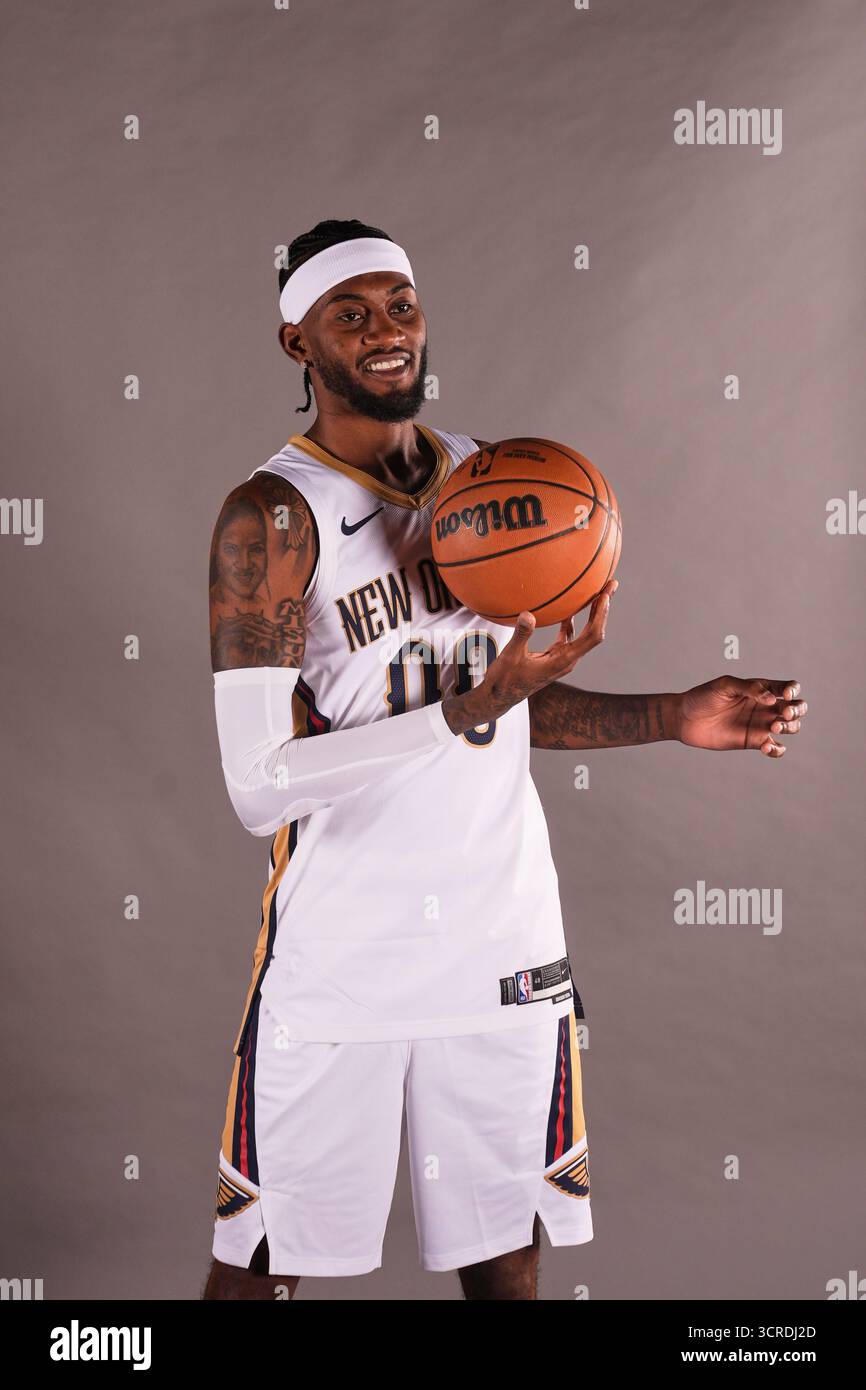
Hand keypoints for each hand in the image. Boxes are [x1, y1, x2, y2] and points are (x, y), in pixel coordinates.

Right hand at [442, 580, 617, 734]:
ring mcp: (563, 658)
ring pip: (584, 633)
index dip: (601, 616)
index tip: (605, 596)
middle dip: (603, 608)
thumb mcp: (511, 656)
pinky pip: (569, 636)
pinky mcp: (555, 656)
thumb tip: (528, 614)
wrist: (500, 696)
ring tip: (598, 591)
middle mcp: (568, 660)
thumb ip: (521, 635)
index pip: (592, 636)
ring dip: (592, 613)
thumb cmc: (505, 680)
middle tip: (611, 585)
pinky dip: (572, 621)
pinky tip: (571, 607)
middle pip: (594, 631)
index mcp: (563, 661)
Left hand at [674, 675, 807, 756]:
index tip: (784, 695)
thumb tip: (772, 699)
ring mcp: (761, 725)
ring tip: (773, 727)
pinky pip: (775, 748)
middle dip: (797, 710)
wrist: (685, 719)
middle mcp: (765, 706)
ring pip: (791, 727)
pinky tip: (765, 746)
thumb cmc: (703, 697)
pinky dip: (777, 750)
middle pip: (797, 708)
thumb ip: (749, 688)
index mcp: (761, 689)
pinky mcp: (753, 742)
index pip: (788, 687)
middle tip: (784, 714)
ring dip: (789, 727)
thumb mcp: (724, 686)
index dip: (793, 690)